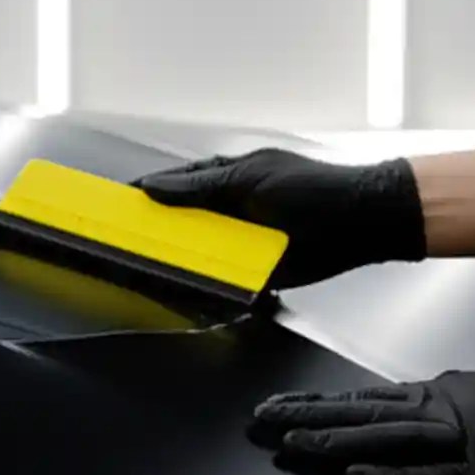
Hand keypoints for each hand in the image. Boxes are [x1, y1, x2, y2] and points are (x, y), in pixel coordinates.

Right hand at [132, 149, 425, 286]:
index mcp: (224, 181)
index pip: (170, 188)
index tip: (112, 209)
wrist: (362, 223)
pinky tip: (187, 294)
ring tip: (146, 275)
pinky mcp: (254, 274)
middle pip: (179, 227)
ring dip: (176, 268)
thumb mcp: (251, 179)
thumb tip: (155, 187)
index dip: (142, 199)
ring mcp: (241, 244)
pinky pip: (221, 284)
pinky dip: (205, 290)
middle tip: (124, 249)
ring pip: (197, 258)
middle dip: (154, 238)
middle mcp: (229, 212)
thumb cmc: (316, 190)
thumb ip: (200, 187)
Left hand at [253, 368, 474, 474]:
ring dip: (337, 441)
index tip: (279, 405)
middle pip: (363, 414)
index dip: (317, 402)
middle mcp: (447, 410)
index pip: (365, 397)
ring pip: (388, 439)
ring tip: (291, 444)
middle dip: (308, 417)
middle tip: (261, 420)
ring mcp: (467, 442)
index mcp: (445, 391)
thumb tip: (425, 391)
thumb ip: (454, 393)